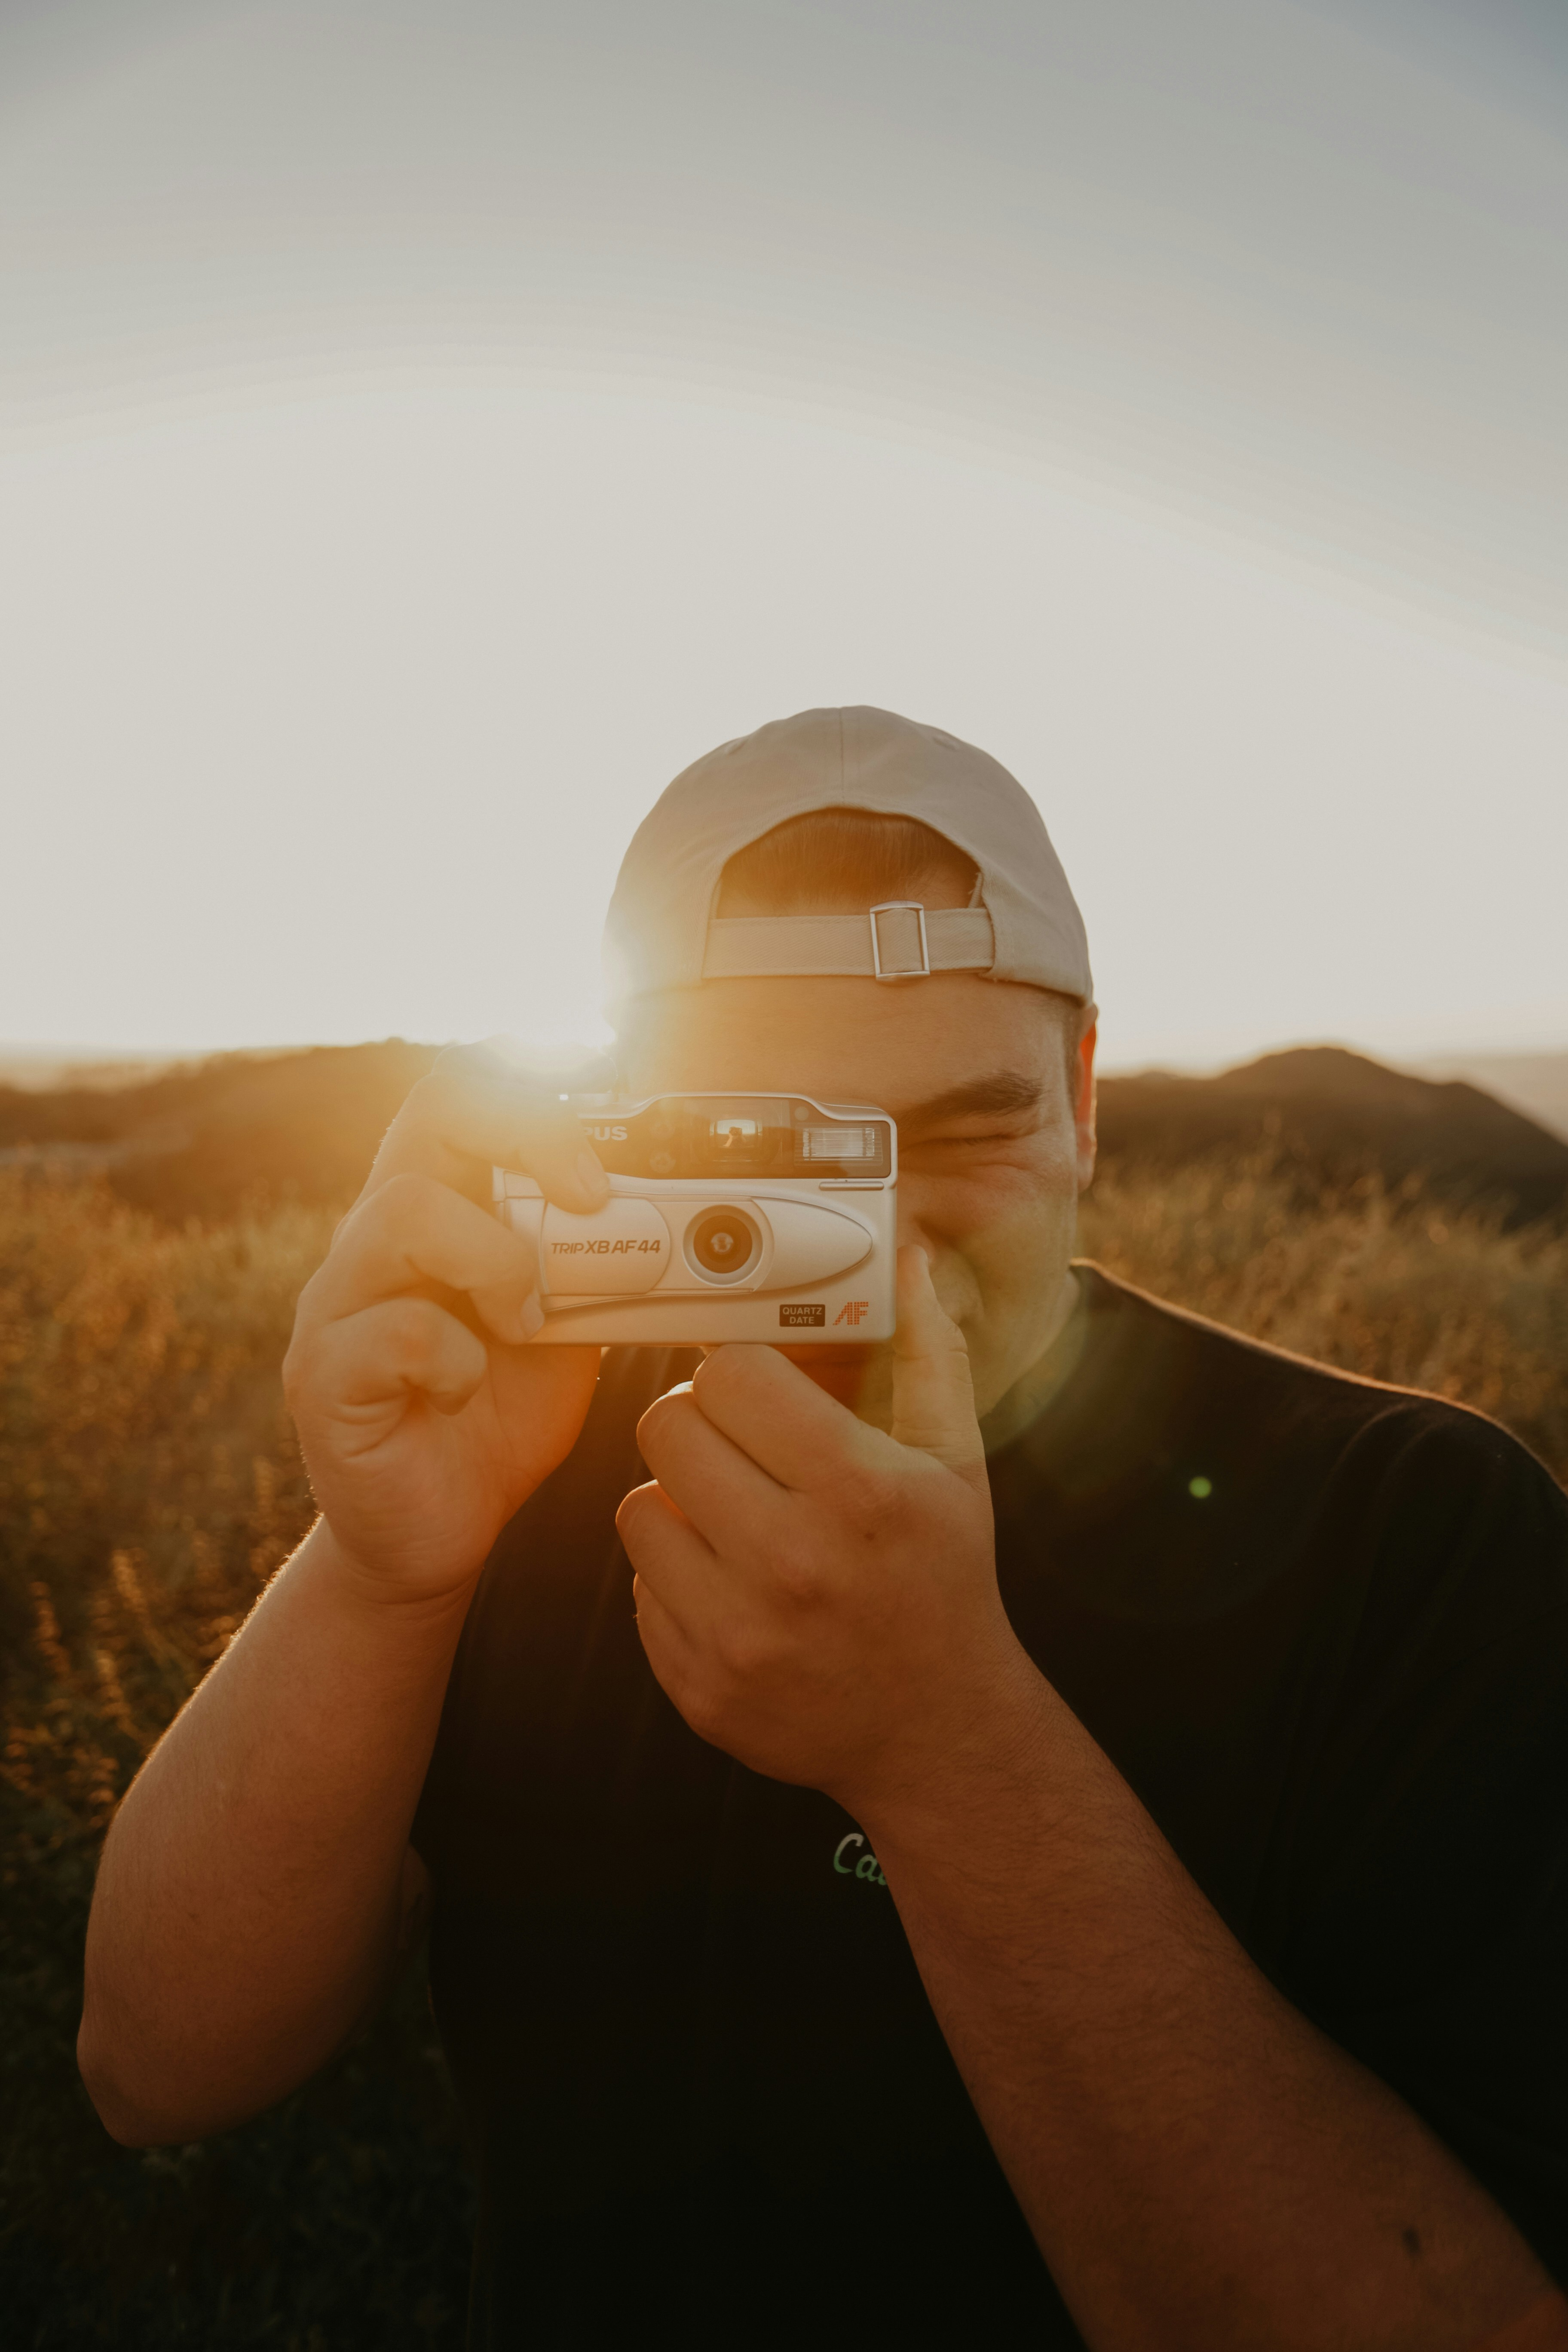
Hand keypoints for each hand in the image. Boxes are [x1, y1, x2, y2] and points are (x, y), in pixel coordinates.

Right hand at [283, 1042, 605, 1601]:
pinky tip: (463, 1393)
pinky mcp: (323, 1376)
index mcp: (437, 1213)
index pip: (461, 1097)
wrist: (435, 1536)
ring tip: (523, 1325)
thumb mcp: (567, 1330)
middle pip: (428, 1115)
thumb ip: (595, 1269)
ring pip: (404, 1211)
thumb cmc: (495, 1422)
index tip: (599, 1172)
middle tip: (587, 1203)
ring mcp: (336, 1302)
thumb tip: (677, 1222)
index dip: (535, 1105)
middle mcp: (374, 1239)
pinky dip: (453, 1359)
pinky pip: (394, 1329)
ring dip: (495, 1262)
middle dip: (527, 1138)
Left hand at [619, 1246, 1029, 1814]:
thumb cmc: (943, 1581)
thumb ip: (930, 1354)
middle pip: (667, 1427)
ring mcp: (739, 1632)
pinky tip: (731, 1585)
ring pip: (637, 1507)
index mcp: (859, 1492)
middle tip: (736, 1445)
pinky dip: (675, 1578)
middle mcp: (793, 1562)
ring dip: (677, 1502)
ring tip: (734, 1517)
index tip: (755, 1386)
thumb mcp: (955, 1466)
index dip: (737, 1370)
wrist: (938, 1732)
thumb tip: (911, 1260)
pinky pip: (639, 1588)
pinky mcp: (699, 1685)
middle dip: (699, 1424)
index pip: (730, 1373)